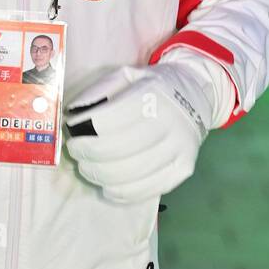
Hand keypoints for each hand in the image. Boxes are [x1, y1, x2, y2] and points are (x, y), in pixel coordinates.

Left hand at [63, 63, 210, 203]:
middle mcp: (168, 123)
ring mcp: (179, 149)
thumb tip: (73, 114)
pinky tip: (107, 186)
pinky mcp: (184, 170)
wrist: (196, 96)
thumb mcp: (127, 74)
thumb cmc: (154, 86)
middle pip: (117, 150)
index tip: (72, 130)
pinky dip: (122, 194)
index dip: (84, 128)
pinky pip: (148, 190)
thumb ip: (99, 91)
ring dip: (100, 175)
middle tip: (76, 152)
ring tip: (88, 168)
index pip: (108, 119)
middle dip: (88, 154)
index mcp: (151, 95)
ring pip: (131, 174)